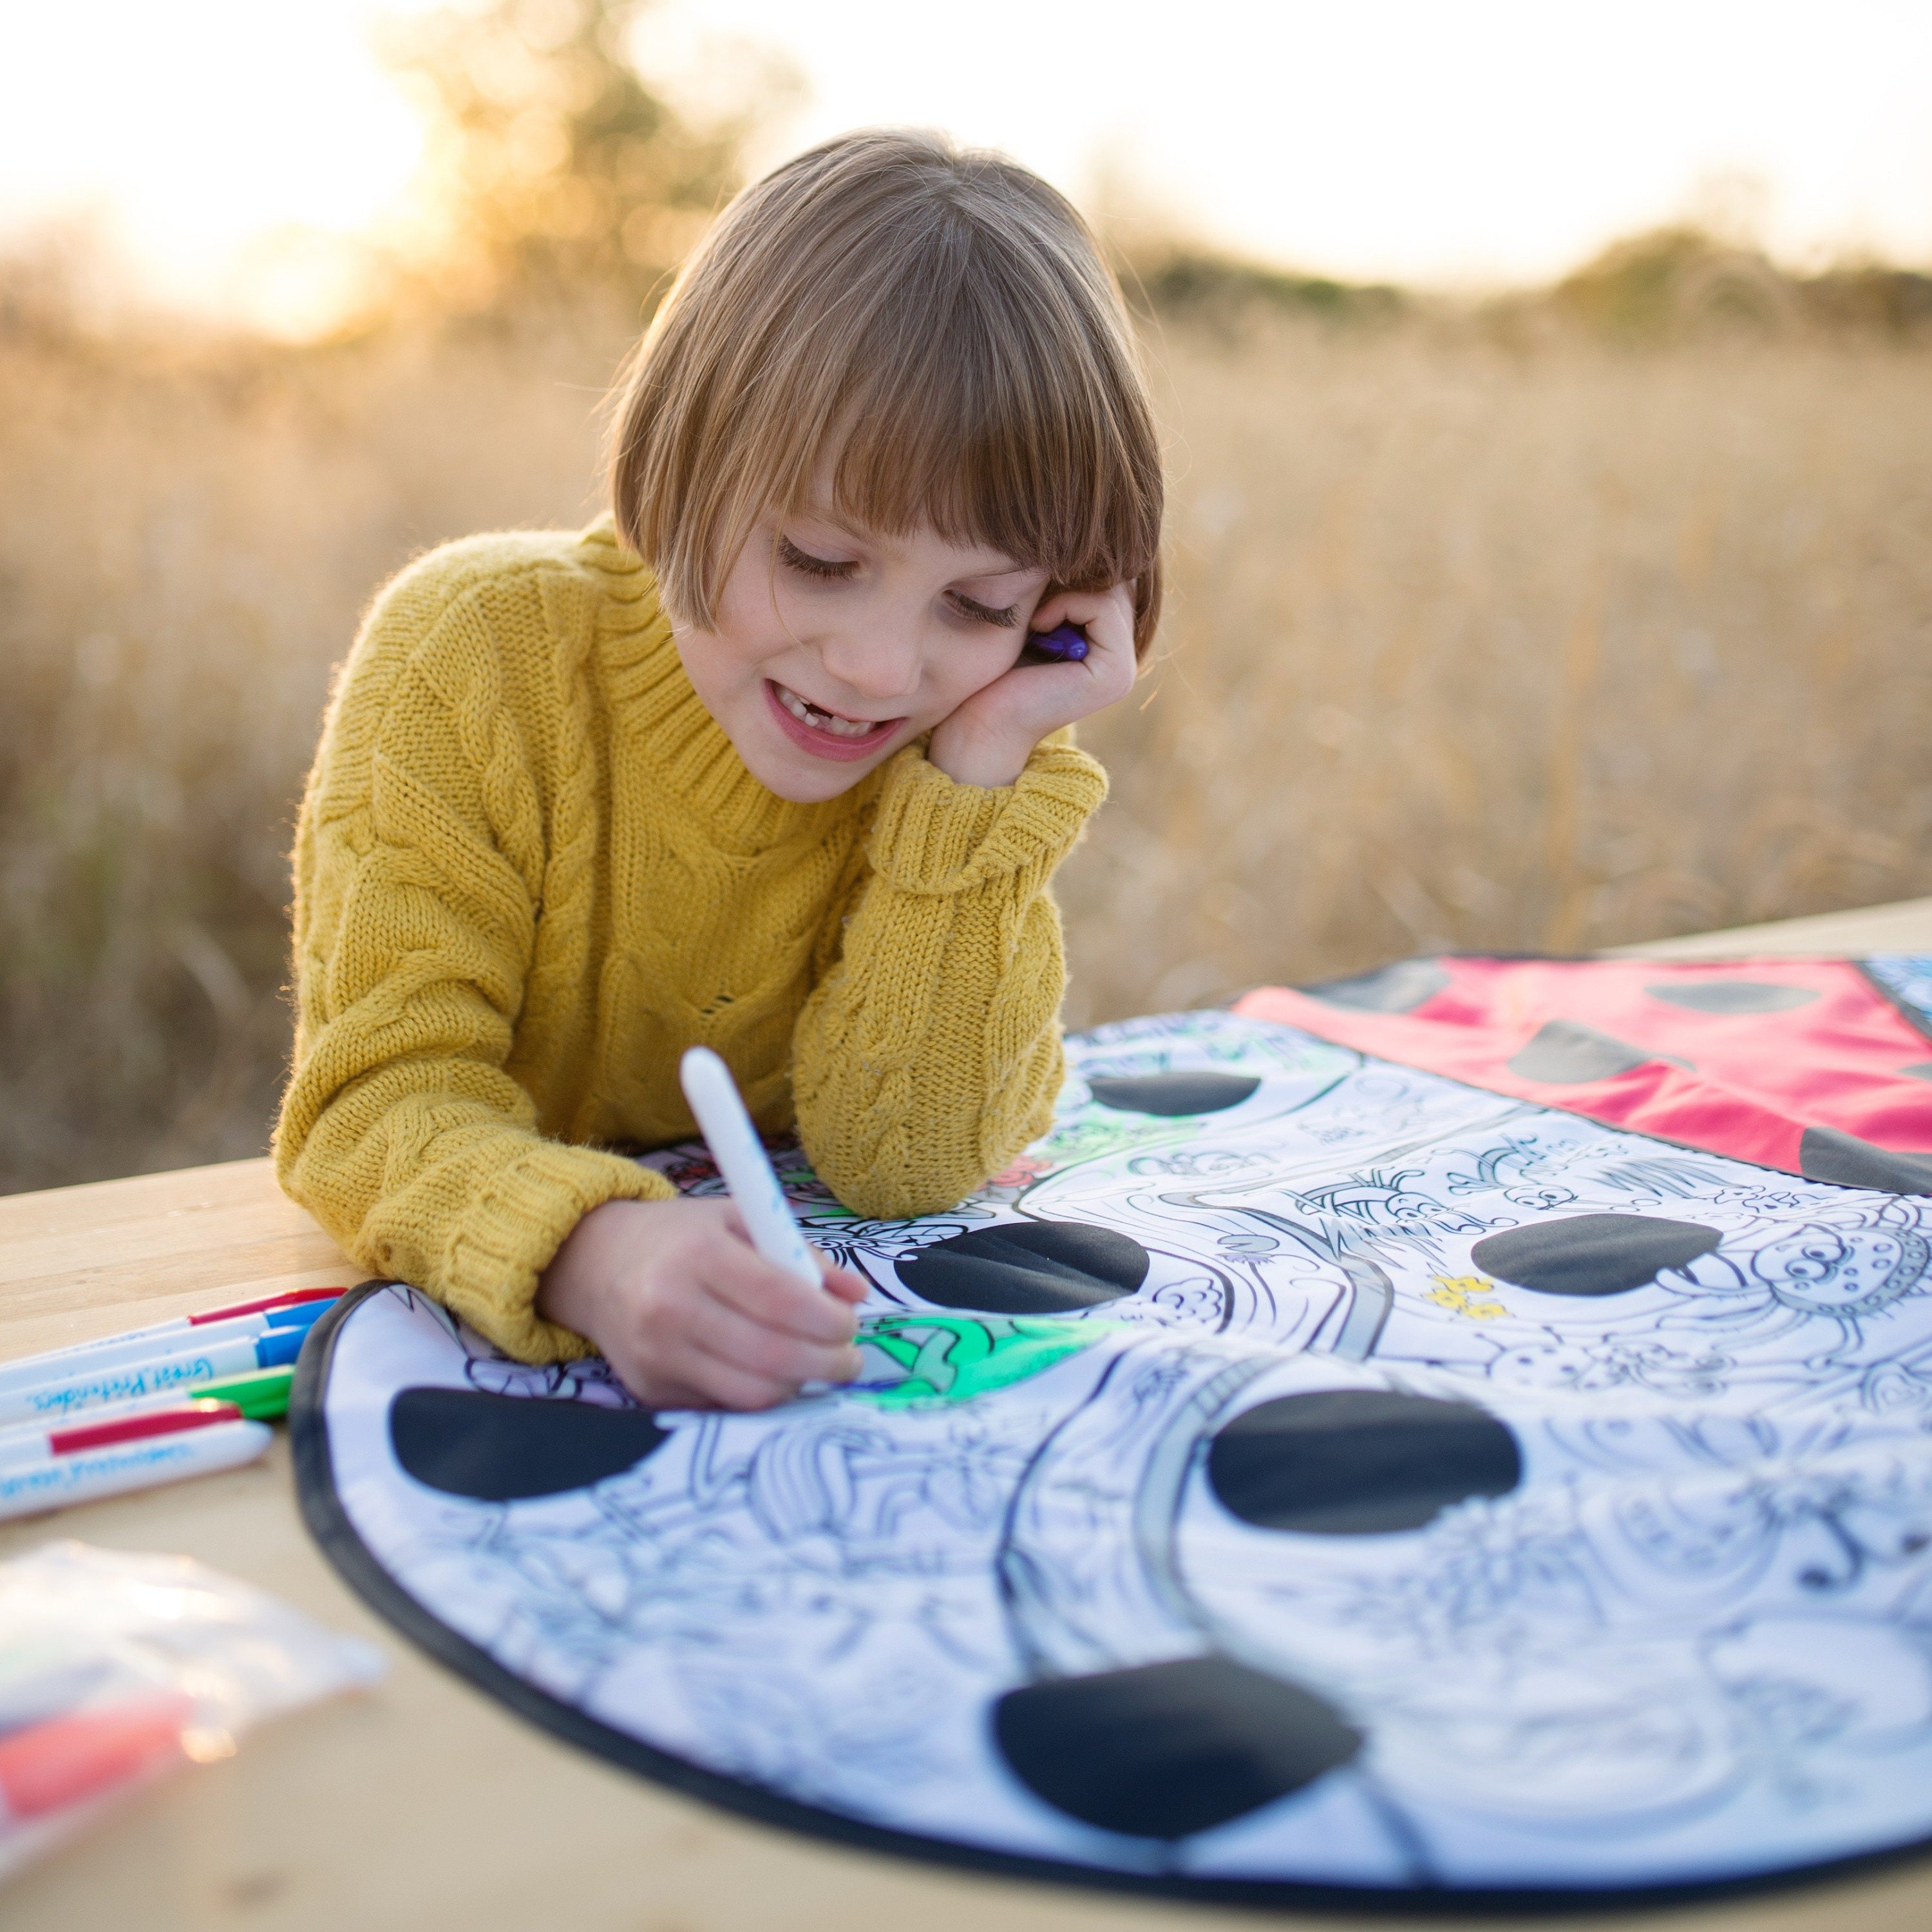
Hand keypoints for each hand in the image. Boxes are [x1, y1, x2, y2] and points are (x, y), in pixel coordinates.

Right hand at [535, 1196, 868, 1409]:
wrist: (594, 1264)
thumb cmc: (681, 1238)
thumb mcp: (740, 1220)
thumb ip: (801, 1253)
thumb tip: (857, 1295)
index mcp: (699, 1255)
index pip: (780, 1299)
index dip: (828, 1320)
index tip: (850, 1324)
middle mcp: (670, 1308)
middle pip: (771, 1355)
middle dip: (827, 1363)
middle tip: (849, 1358)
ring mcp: (657, 1355)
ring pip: (751, 1393)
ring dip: (798, 1385)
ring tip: (814, 1365)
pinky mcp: (649, 1389)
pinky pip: (722, 1404)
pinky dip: (758, 1392)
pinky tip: (768, 1371)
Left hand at [926, 580, 1138, 787]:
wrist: (978, 721)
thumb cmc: (992, 666)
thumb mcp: (1032, 611)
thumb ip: (1060, 581)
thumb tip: (1079, 527)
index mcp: (1108, 641)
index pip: (1111, 574)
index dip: (1074, 566)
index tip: (1032, 585)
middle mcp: (1122, 655)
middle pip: (1116, 578)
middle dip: (1073, 574)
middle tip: (1033, 597)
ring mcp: (1123, 667)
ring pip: (1110, 588)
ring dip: (1065, 589)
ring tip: (1034, 616)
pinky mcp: (1114, 674)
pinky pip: (1102, 606)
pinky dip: (1067, 603)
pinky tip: (1038, 625)